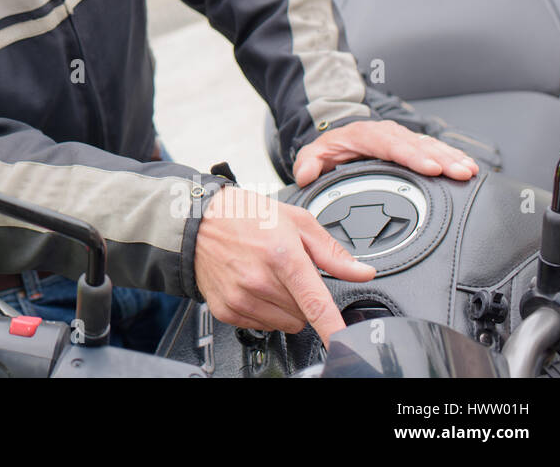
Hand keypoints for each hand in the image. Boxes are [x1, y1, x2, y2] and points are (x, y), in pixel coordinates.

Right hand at [194, 186, 374, 344]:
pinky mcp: (226, 310)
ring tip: (267, 277)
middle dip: (303, 297)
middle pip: (304, 314)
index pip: (315, 303)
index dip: (334, 328)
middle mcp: (259, 281)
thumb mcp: (295, 221)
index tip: (345, 343)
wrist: (197, 221)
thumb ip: (331, 251)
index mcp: (282, 256)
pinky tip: (251, 286)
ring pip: (286, 324)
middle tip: (286, 272)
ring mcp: (240, 298)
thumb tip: (362, 271)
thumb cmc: (244, 216)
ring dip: (284, 307)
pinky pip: (262, 326)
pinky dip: (263, 311)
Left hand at [293, 120, 478, 186]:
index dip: (412, 157)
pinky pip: (437, 149)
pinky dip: (453, 156)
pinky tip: (469, 166)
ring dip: (452, 158)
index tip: (430, 169)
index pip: (392, 145)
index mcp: (367, 135)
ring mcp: (405, 139)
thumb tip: (305, 175)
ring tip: (469, 170)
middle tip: (460, 172)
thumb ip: (308, 162)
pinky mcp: (415, 145)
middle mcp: (390, 134)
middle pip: (418, 146)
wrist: (342, 133)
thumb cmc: (334, 146)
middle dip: (441, 159)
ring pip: (431, 146)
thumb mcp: (315, 152)